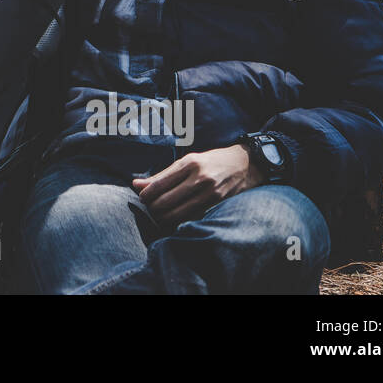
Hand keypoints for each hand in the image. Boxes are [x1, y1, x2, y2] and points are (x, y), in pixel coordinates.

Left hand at [130, 144, 260, 227]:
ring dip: (163, 218)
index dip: (146, 195)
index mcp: (189, 163)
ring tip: (159, 216)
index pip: (159, 184)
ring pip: (177, 213)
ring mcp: (209, 193)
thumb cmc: (212, 161)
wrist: (245, 165)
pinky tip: (174, 219)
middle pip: (165, 201)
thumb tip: (136, 185)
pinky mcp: (216, 204)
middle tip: (149, 209)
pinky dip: (178, 220)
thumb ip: (162, 175)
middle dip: (152, 208)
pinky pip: (191, 217)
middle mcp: (199, 178)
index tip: (142, 198)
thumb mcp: (188, 161)